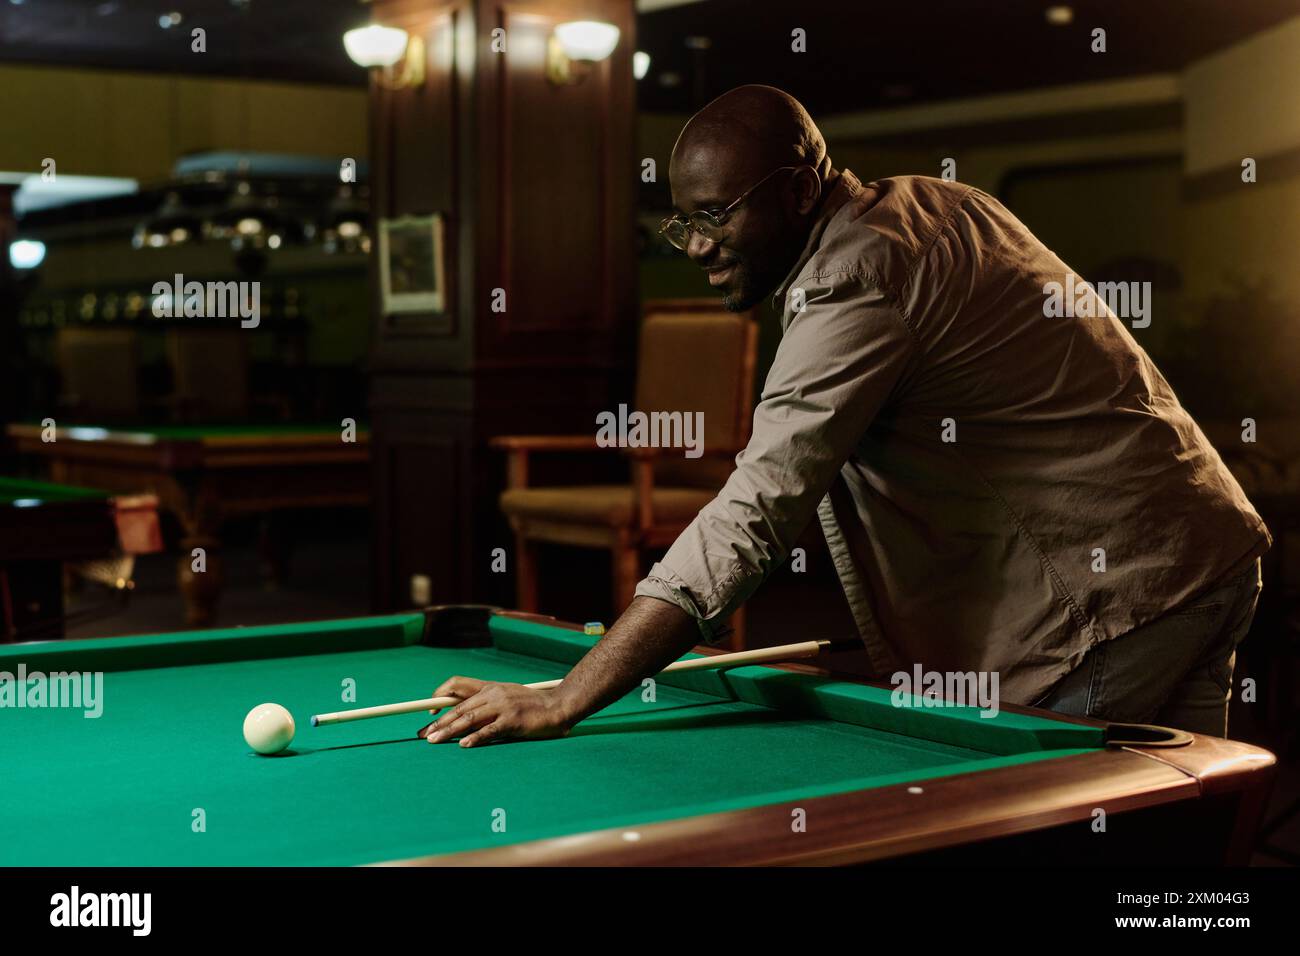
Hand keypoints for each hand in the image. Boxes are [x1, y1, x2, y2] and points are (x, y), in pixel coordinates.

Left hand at [418, 677, 577, 747]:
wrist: (558, 706)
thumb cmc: (531, 705)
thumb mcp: (506, 696)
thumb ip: (486, 702)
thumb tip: (462, 717)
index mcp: (490, 686)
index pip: (457, 685)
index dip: (440, 696)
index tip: (430, 711)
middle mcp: (494, 694)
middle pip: (459, 707)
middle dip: (439, 721)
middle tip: (424, 734)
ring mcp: (504, 706)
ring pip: (470, 719)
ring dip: (449, 730)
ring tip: (434, 740)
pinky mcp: (514, 721)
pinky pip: (490, 730)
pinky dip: (475, 738)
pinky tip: (464, 745)